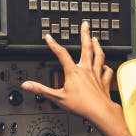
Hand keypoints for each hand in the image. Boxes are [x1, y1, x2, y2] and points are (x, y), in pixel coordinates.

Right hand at [21, 21, 132, 135]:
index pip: (61, 54)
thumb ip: (42, 90)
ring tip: (95, 38)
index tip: (49, 37)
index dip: (54, 44)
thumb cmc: (81, 105)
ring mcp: (97, 74)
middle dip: (85, 34)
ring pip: (99, 56)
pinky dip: (107, 67)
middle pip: (86, 48)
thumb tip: (27, 85)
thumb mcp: (58, 98)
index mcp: (74, 72)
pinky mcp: (104, 81)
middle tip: (85, 24)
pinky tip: (106, 65)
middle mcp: (86, 70)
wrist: (100, 111)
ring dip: (97, 46)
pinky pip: (107, 71)